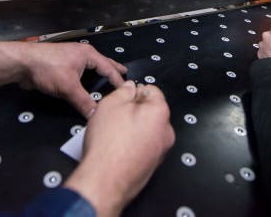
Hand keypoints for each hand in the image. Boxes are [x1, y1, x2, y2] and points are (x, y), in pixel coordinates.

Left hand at [0, 41, 126, 117]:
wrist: (22, 63)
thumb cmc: (48, 69)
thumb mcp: (68, 87)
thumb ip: (83, 101)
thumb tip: (96, 115)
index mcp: (88, 55)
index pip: (109, 68)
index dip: (118, 80)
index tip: (128, 90)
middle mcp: (82, 54)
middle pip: (102, 63)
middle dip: (113, 69)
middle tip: (125, 73)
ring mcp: (71, 59)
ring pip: (90, 68)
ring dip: (99, 73)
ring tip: (108, 79)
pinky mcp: (62, 66)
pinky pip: (80, 73)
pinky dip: (87, 78)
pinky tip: (87, 84)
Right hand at [65, 81, 174, 216]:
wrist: (105, 181)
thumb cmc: (108, 144)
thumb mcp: (111, 104)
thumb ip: (123, 91)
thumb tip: (129, 88)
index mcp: (160, 113)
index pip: (153, 90)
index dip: (136, 90)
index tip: (124, 95)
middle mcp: (165, 133)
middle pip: (150, 112)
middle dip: (133, 111)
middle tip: (115, 114)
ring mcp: (160, 152)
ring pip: (146, 131)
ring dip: (132, 128)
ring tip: (112, 132)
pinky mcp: (151, 166)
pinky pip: (142, 147)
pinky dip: (131, 144)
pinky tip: (115, 147)